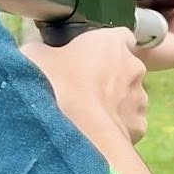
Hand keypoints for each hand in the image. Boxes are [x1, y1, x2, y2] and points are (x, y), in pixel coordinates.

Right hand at [22, 27, 148, 142]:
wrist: (72, 132)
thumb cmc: (53, 85)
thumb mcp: (33, 57)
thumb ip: (42, 51)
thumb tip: (40, 54)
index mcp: (111, 43)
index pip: (120, 37)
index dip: (106, 47)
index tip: (89, 58)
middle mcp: (134, 67)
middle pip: (125, 69)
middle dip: (109, 79)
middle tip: (81, 92)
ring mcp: (140, 98)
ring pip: (130, 99)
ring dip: (114, 105)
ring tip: (87, 118)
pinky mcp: (139, 127)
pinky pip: (129, 125)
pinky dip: (116, 129)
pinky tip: (96, 135)